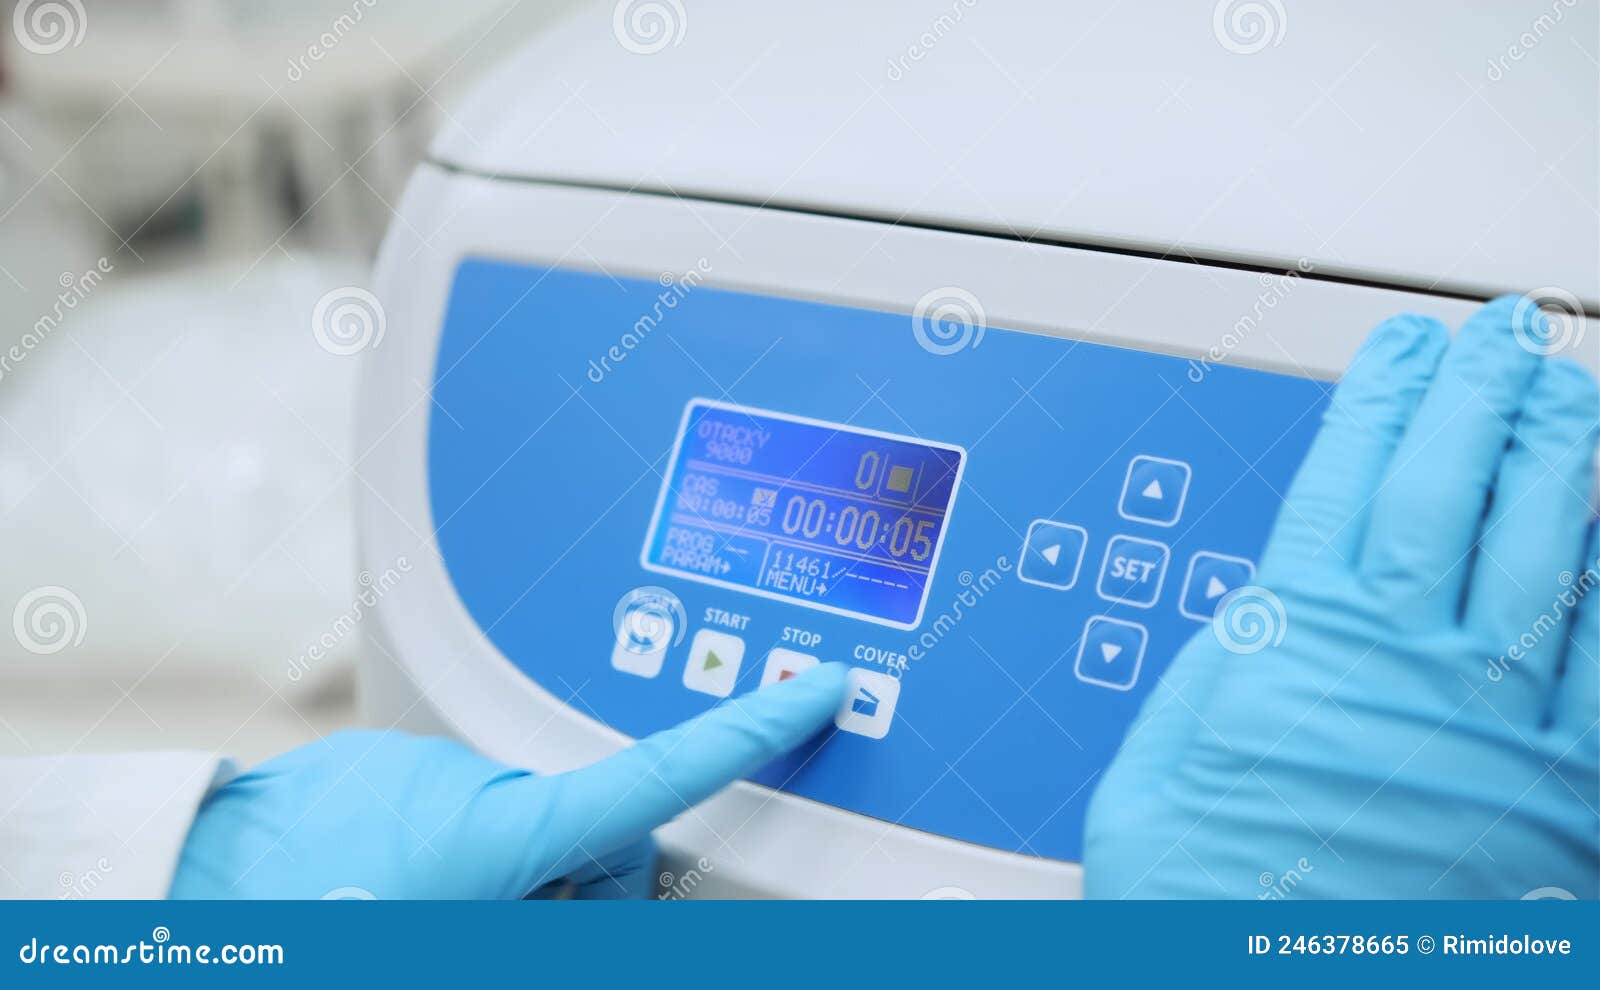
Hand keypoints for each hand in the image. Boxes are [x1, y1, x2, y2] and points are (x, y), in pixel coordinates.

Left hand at [170, 662, 846, 897]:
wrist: (185, 895)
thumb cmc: (315, 931)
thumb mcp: (465, 941)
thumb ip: (558, 918)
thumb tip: (609, 903)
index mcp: (510, 829)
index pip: (660, 773)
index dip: (749, 729)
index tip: (813, 687)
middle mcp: (477, 781)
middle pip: (597, 828)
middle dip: (589, 884)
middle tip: (530, 932)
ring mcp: (426, 767)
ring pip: (525, 822)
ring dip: (515, 873)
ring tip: (440, 914)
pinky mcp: (381, 762)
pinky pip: (460, 806)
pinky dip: (459, 849)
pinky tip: (402, 887)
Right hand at [1086, 297, 1598, 897]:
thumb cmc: (1198, 901)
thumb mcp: (1169, 758)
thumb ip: (1237, 665)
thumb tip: (1280, 607)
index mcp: (1295, 644)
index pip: (1349, 479)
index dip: (1382, 398)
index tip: (1402, 344)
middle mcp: (1404, 664)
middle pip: (1456, 491)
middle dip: (1483, 396)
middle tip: (1504, 335)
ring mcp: (1493, 725)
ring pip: (1546, 554)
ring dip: (1562, 461)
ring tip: (1567, 392)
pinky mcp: (1560, 798)